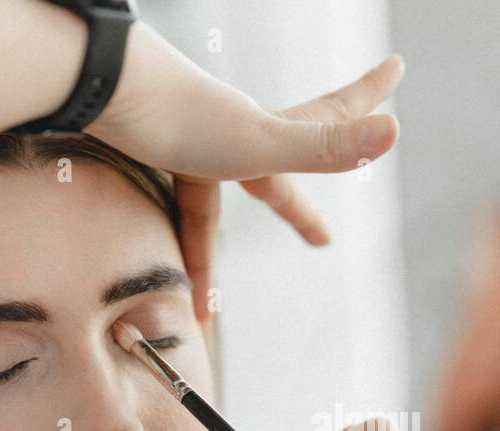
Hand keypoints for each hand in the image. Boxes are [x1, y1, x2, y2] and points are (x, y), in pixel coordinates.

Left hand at [90, 22, 404, 321]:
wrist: (102, 88)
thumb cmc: (183, 116)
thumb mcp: (264, 144)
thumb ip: (326, 148)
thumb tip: (394, 132)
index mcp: (269, 133)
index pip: (332, 116)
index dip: (369, 94)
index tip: (397, 66)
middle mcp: (234, 136)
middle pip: (274, 179)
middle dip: (296, 209)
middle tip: (319, 236)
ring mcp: (192, 145)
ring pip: (210, 208)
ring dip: (209, 253)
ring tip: (207, 296)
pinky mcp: (152, 155)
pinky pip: (171, 215)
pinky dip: (173, 253)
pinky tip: (164, 281)